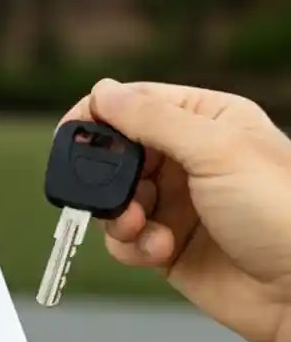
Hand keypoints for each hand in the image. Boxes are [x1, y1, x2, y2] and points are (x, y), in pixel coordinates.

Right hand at [61, 79, 290, 341]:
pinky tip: (158, 250)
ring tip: (141, 225)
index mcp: (208, 121)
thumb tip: (102, 92)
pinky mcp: (168, 245)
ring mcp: (178, 203)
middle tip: (111, 189)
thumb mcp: (217, 151)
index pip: (136, 102)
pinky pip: (124, 238)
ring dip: (118, 213)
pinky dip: (130, 244)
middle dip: (107, 173)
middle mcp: (190, 159)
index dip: (100, 114)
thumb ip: (152, 119)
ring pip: (114, 197)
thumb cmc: (284, 215)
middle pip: (117, 151)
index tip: (72, 131)